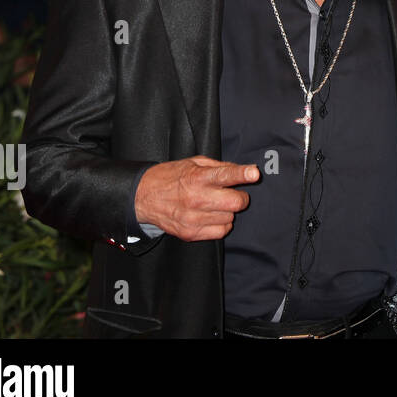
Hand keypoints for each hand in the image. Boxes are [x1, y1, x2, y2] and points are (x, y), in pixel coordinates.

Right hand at [133, 155, 258, 240]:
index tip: (254, 173)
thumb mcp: (193, 163)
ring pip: (230, 218)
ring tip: (214, 204)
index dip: (242, 173)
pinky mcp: (190, 233)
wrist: (143, 197)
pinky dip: (221, 225)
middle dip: (240, 197)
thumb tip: (243, 170)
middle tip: (232, 194)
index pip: (225, 175)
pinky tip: (211, 216)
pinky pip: (221, 232)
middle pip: (236, 202)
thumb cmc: (170, 177)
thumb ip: (219, 166)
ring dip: (228, 211)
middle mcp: (196, 198)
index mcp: (197, 177)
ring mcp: (193, 218)